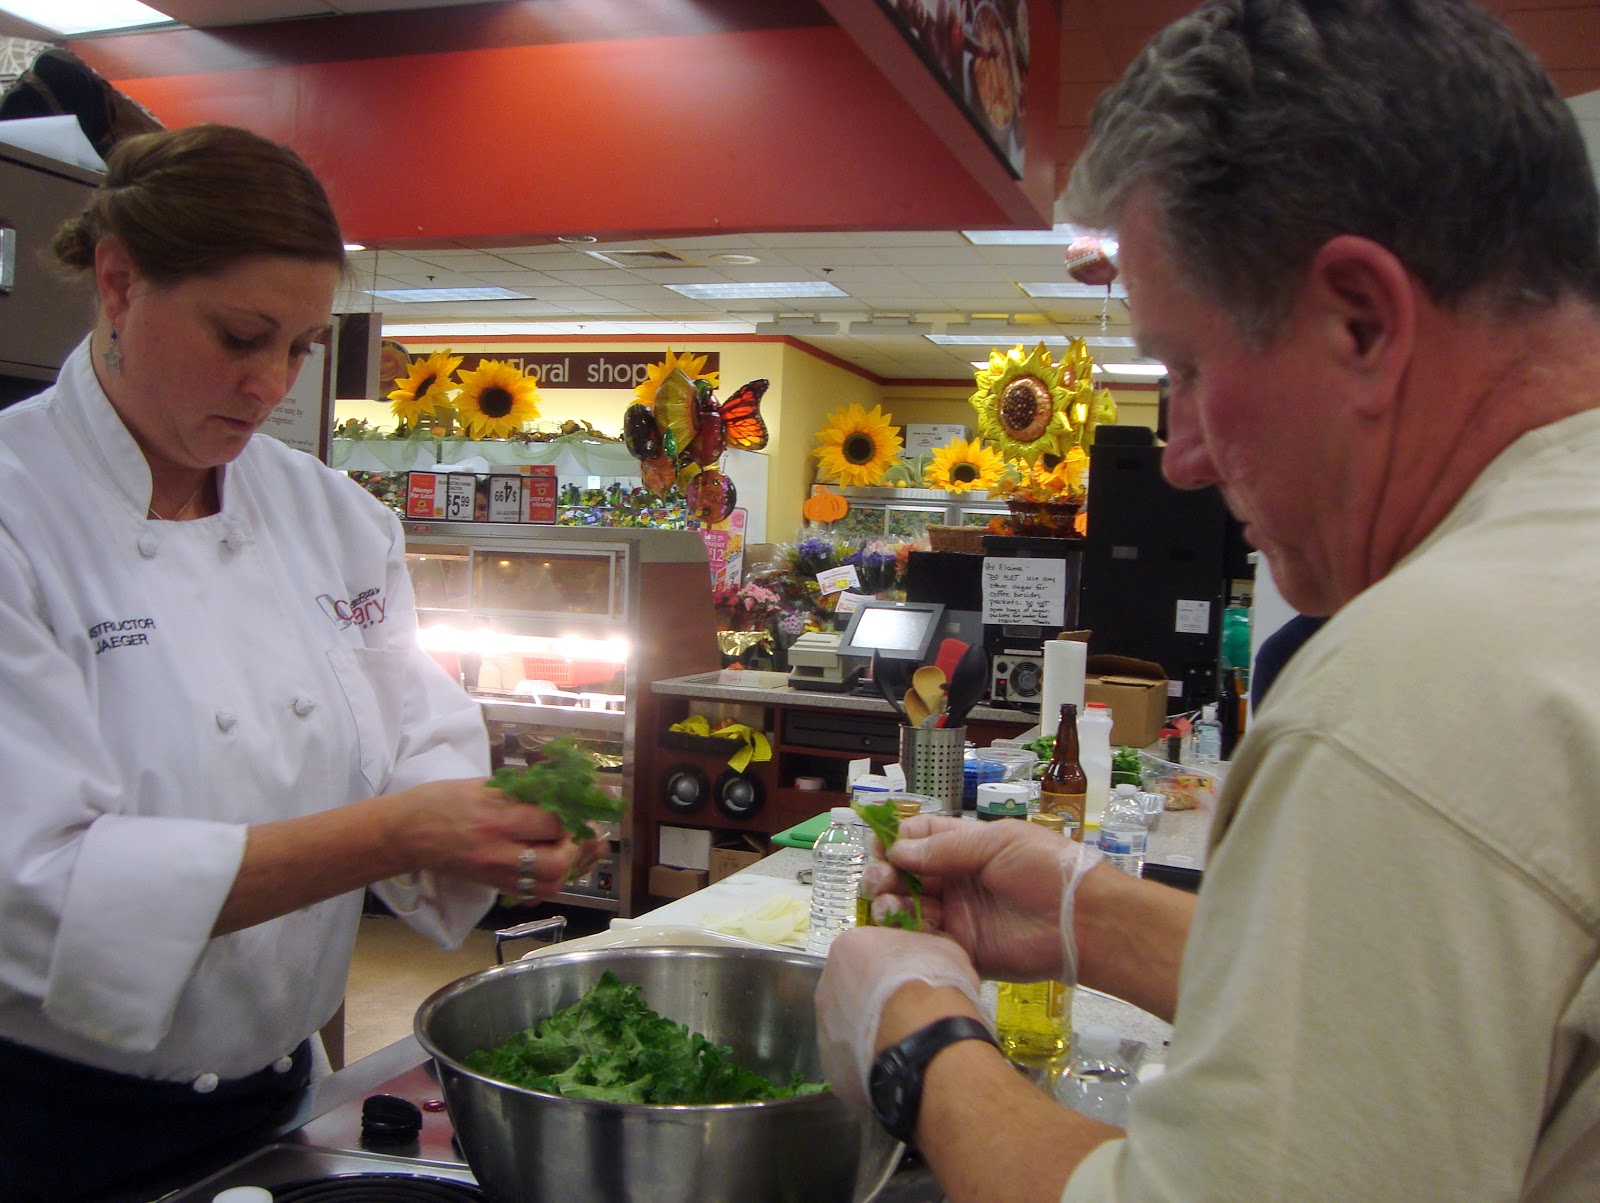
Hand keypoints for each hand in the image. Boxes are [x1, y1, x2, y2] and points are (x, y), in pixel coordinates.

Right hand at [386, 778, 602, 901]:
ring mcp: (496, 874)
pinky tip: (556, 864)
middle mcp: (499, 853)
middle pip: (555, 865)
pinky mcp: (493, 886)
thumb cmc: (442, 801)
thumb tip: (562, 791)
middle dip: (577, 849)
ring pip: (548, 886)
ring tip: (575, 849)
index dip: (573, 815)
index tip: (583, 806)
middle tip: (582, 833)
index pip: (551, 823)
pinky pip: (533, 892)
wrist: (406, 833)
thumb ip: (523, 793)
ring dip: (569, 868)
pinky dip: (551, 880)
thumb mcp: (483, 786)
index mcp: (497, 819)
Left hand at [815, 927, 982, 1115]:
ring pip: (849, 1030)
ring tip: (905, 1044)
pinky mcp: (834, 1068)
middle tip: (906, 1013)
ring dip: (870, 1035)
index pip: (865, 952)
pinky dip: (872, 1065)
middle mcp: (827, 986)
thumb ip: (922, 950)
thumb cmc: (934, 986)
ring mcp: (825, 1030)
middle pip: (851, 991)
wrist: (928, 1039)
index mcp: (848, 948)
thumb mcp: (942, 950)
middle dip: (875, 1001)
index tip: (910, 978)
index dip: (891, 967)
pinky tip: (897, 1067)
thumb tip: (925, 958)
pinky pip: (853, 1063)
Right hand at [863, 815, 1101, 982]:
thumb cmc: (1045, 869)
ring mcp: (957, 914)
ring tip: (886, 899)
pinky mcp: (961, 948)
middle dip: (886, 871)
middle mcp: (956, 880)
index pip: (919, 839)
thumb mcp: (997, 842)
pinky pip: (924, 939)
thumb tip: (898, 851)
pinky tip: (896, 923)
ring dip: (890, 900)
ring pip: (909, 905)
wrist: (1082, 921)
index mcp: (966, 847)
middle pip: (906, 873)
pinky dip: (905, 932)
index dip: (896, 840)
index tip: (879, 844)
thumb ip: (946, 847)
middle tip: (879, 877)